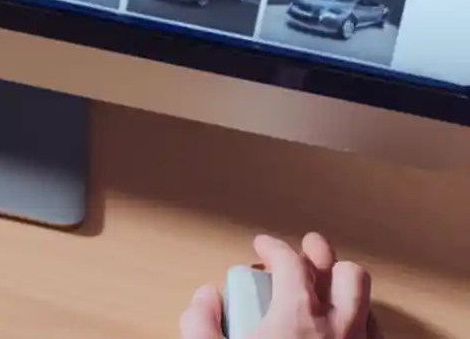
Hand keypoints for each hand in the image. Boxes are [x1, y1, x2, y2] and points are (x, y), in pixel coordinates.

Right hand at [180, 233, 372, 338]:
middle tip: (305, 249)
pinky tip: (346, 326)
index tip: (261, 246)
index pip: (289, 261)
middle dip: (322, 255)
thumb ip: (200, 324)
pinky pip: (376, 333)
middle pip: (343, 272)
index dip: (273, 246)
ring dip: (346, 286)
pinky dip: (362, 320)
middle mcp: (337, 326)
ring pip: (367, 300)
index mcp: (297, 314)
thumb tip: (205, 296)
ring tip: (327, 285)